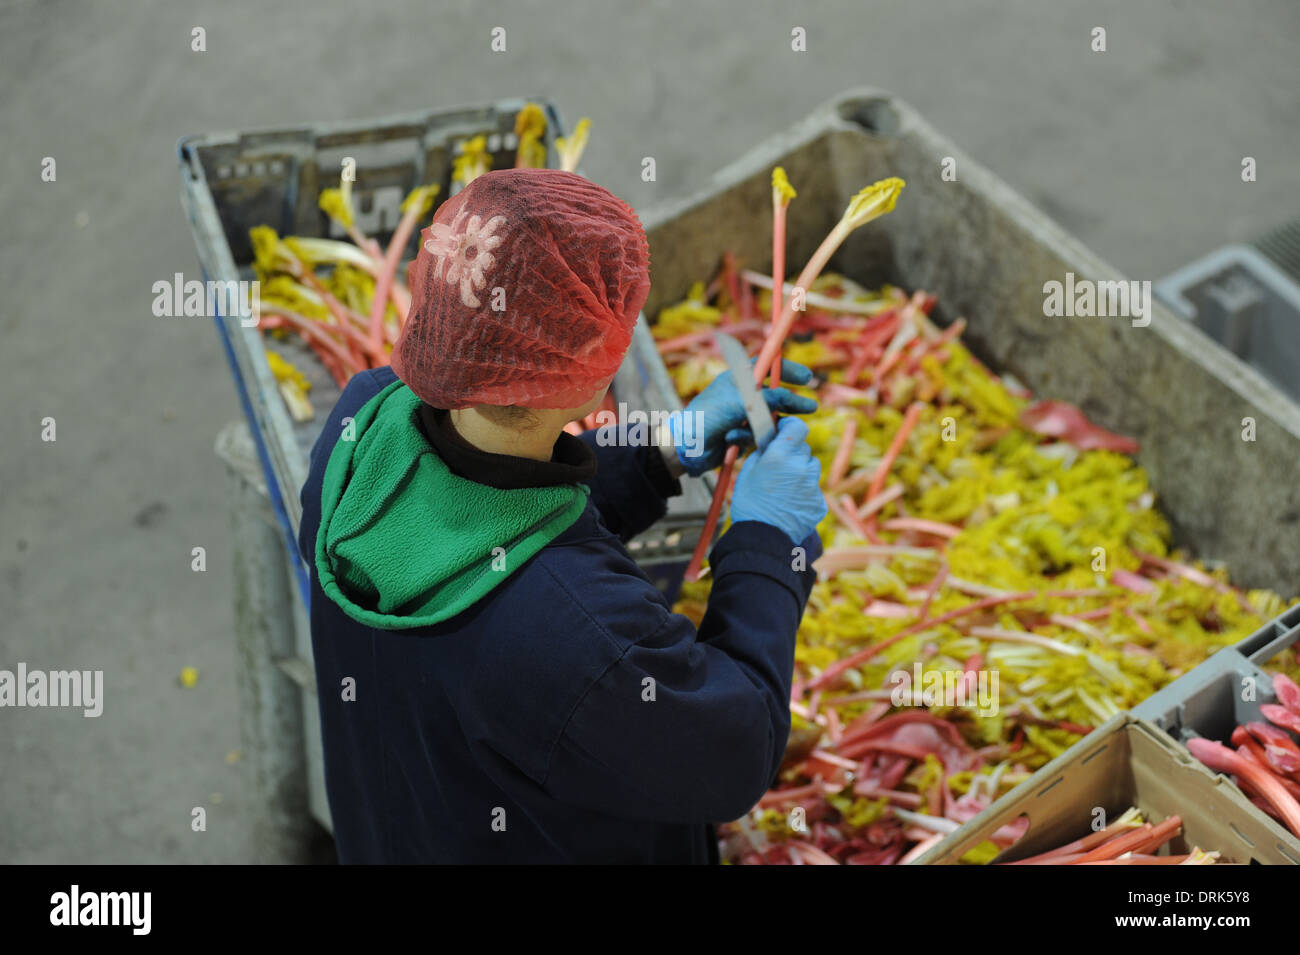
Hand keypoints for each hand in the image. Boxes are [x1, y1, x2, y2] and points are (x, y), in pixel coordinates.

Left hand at [672, 358, 817, 476]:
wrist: (687, 447)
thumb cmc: (709, 417)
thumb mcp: (742, 403)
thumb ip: (770, 398)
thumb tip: (791, 398)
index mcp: (737, 378)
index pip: (768, 367)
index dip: (788, 370)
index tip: (806, 378)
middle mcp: (741, 395)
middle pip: (775, 394)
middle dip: (790, 403)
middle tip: (810, 408)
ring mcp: (742, 415)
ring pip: (769, 418)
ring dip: (759, 426)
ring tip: (742, 430)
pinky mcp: (742, 434)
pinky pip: (758, 435)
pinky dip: (747, 438)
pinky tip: (731, 440)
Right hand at [730, 416, 826, 546]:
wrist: (762, 539)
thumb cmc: (749, 504)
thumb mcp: (747, 472)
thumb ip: (763, 452)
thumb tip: (771, 442)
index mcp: (780, 456)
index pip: (797, 426)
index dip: (790, 425)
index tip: (784, 429)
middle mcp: (800, 467)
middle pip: (803, 449)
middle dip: (792, 453)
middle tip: (778, 465)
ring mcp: (812, 485)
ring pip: (810, 467)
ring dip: (800, 471)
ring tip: (784, 487)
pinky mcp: (819, 502)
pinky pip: (813, 489)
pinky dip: (804, 492)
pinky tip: (789, 503)